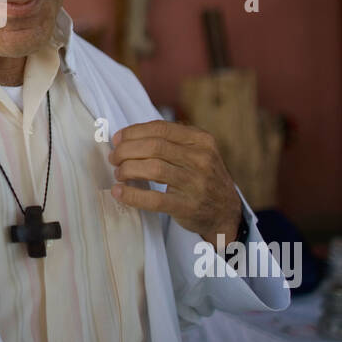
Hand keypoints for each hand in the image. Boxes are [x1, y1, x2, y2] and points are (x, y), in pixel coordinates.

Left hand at [107, 120, 241, 243]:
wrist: (226, 212)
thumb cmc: (202, 177)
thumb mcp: (198, 152)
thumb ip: (171, 141)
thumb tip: (126, 137)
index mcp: (201, 140)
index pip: (161, 129)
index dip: (134, 132)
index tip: (117, 139)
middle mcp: (201, 159)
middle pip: (154, 147)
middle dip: (126, 150)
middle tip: (114, 158)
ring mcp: (196, 183)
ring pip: (153, 169)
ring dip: (128, 169)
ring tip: (119, 173)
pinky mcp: (188, 206)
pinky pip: (154, 199)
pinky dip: (132, 195)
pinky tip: (119, 192)